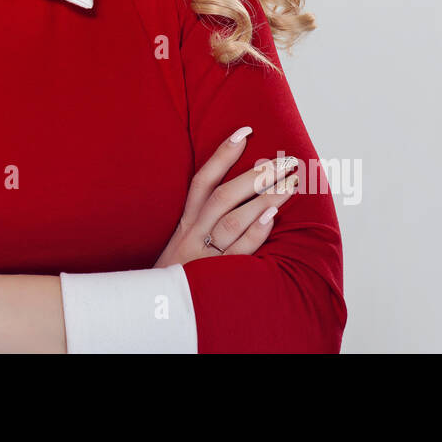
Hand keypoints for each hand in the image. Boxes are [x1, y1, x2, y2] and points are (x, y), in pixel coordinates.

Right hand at [153, 130, 299, 267]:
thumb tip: (242, 194)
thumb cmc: (177, 274)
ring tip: (290, 182)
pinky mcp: (213, 276)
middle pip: (223, 196)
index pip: (203, 180)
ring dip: (264, 198)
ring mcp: (202, 254)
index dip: (223, 154)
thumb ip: (204, 221)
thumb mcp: (182, 243)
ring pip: (233, 219)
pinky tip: (273, 216)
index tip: (245, 130)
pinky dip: (255, 232)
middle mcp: (192, 233)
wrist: (152, 310)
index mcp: (185, 222)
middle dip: (256, 175)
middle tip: (285, 160)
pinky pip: (237, 251)